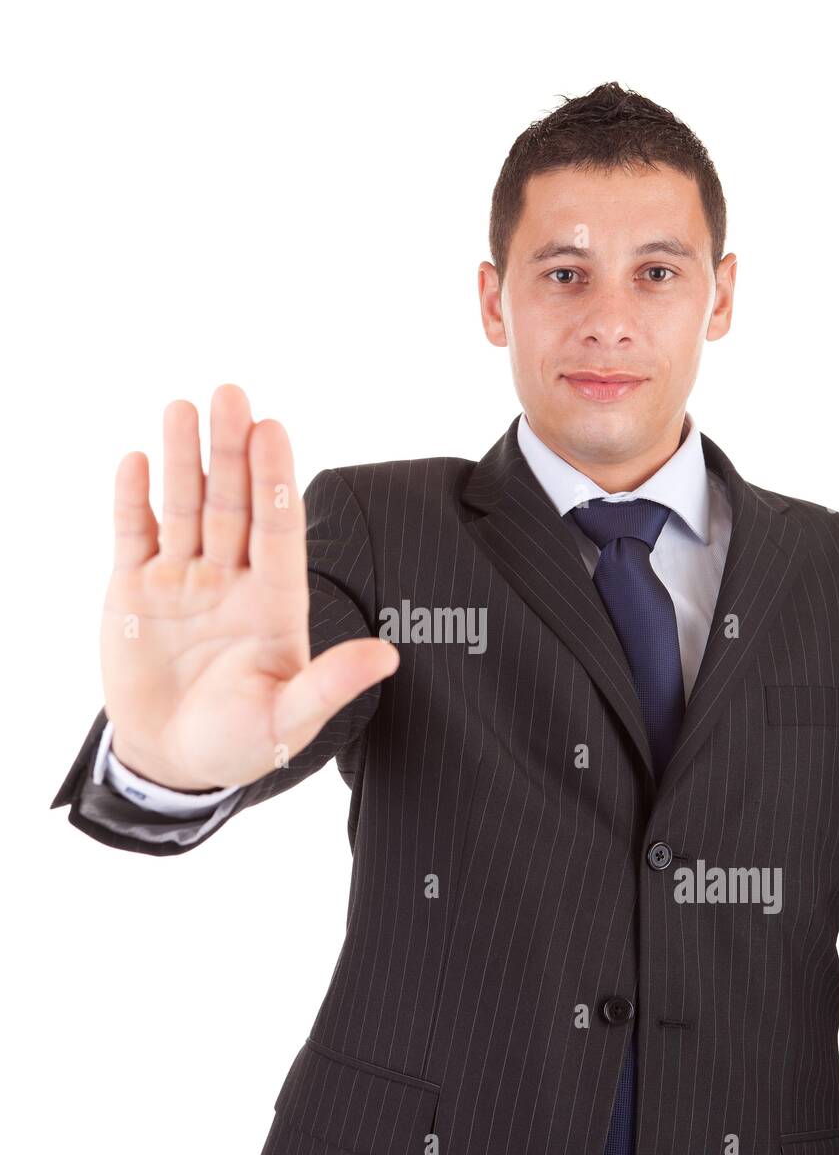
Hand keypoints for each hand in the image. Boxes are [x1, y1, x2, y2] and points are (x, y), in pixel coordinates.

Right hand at [100, 383, 397, 789]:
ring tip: (183, 407)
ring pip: (184, 507)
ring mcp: (182, 581)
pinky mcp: (135, 590)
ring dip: (184, 459)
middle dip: (232, 451)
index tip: (274, 429)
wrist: (171, 761)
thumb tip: (389, 656)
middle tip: (232, 393)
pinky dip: (133, 500)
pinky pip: (135, 535)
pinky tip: (137, 460)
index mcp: (274, 602)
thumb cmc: (239, 744)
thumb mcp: (288, 721)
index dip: (275, 480)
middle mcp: (230, 580)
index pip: (277, 528)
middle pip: (232, 504)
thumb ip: (331, 684)